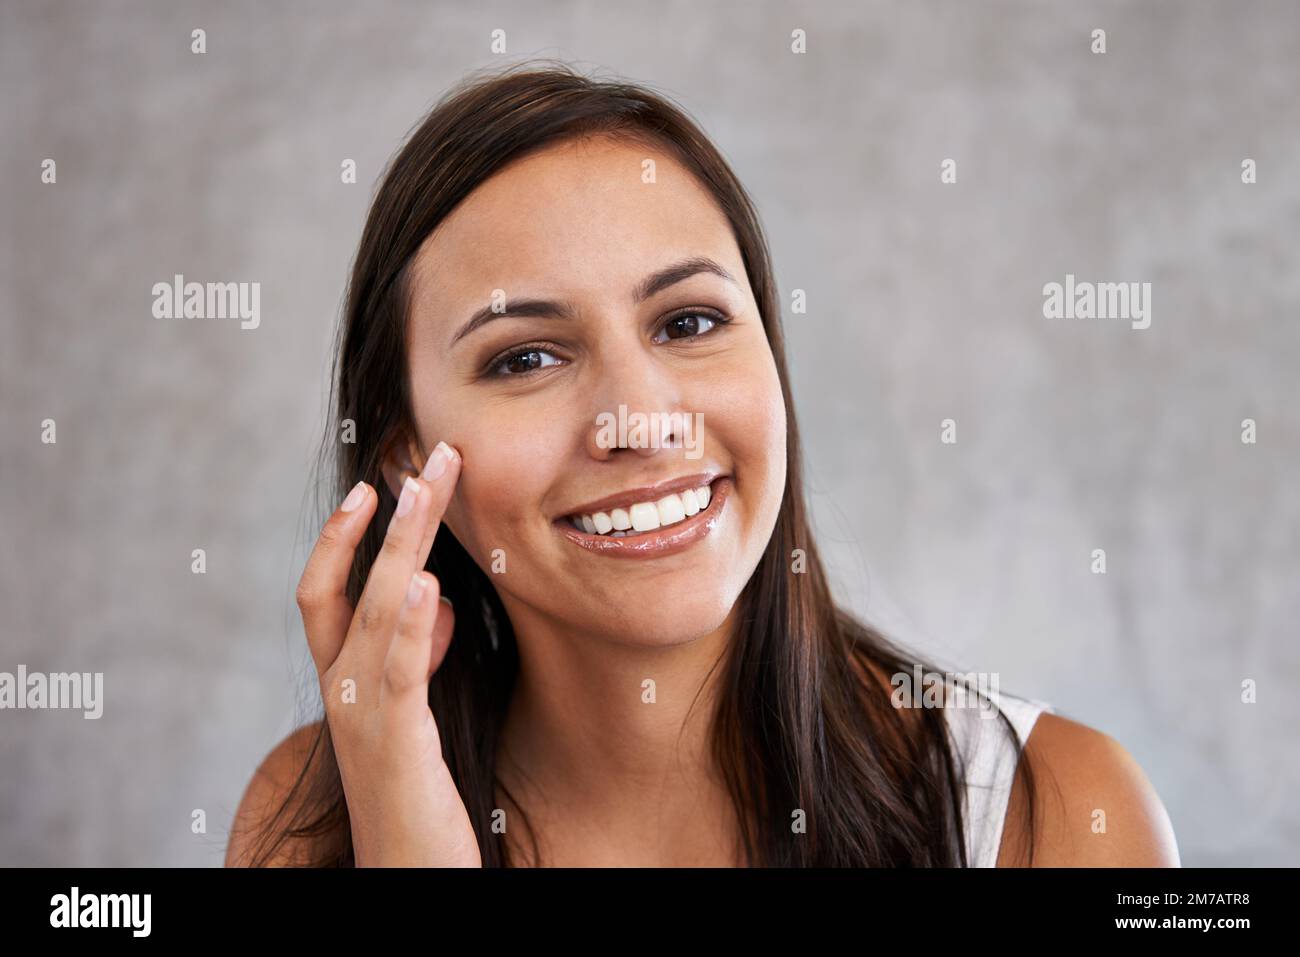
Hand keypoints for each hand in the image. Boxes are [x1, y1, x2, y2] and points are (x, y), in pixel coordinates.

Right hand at [295, 441, 478, 866]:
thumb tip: (428, 594)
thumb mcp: (415, 707)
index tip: (376, 482)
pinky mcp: (397, 743)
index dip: (340, 535)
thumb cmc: (418, 791)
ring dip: (401, 547)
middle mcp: (341, 689)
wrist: (410, 873)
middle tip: (428, 456)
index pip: (322, 591)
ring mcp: (362, 715)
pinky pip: (397, 673)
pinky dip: (407, 624)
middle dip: (388, 517)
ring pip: (373, 611)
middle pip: (349, 583)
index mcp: (342, 679)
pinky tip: (425, 584)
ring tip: (425, 492)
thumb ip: (416, 649)